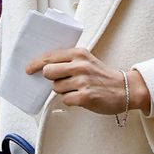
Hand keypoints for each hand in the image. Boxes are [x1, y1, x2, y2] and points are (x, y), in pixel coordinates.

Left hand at [26, 47, 150, 115]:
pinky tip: (81, 97)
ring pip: (56, 88)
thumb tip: (45, 67)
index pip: (50, 57)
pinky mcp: (85, 97)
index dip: (36, 64)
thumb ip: (68, 61)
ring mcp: (82, 81)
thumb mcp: (87, 60)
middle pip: (48, 72)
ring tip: (77, 88)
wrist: (125, 89)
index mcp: (79, 53)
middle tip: (61, 80)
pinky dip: (71, 100)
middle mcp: (80, 66)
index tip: (28, 69)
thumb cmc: (102, 75)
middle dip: (51, 78)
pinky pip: (65, 99)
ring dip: (63, 90)